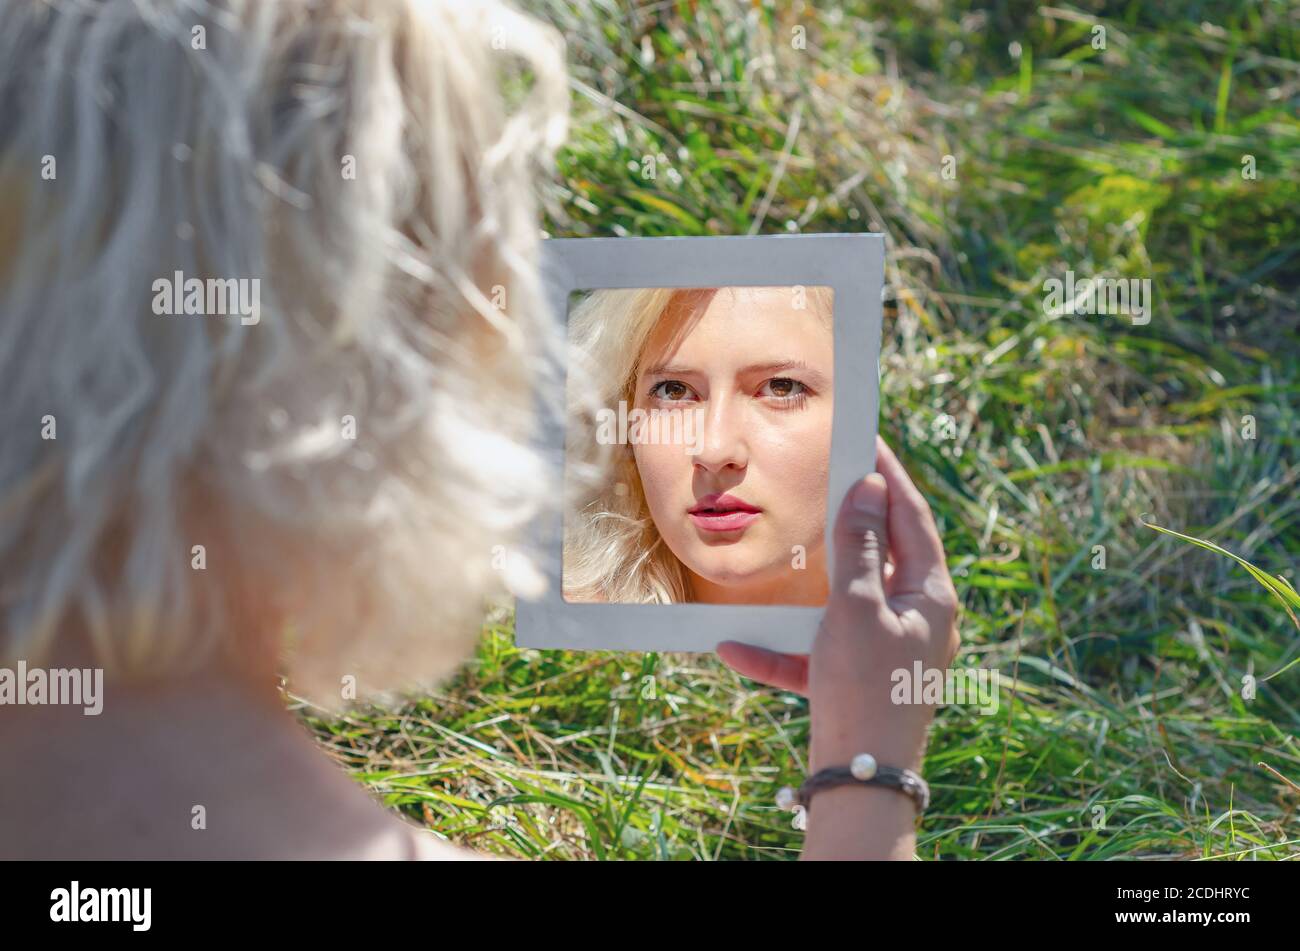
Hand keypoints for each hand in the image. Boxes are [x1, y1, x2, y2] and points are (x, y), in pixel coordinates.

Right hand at [716, 436, 959, 769]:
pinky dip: (780, 649)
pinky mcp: (855, 681)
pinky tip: (733, 647)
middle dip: (846, 522)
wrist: (860, 782)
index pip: (912, 517)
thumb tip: (869, 488)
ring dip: (804, 586)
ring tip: (782, 549)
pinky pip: (814, 654)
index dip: (888, 475)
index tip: (865, 436)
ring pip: (842, 602)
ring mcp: (886, 651)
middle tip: (822, 480)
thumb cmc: (865, 689)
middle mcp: (915, 619)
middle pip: (880, 555)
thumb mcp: (857, 608)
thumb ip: (859, 546)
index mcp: (931, 595)